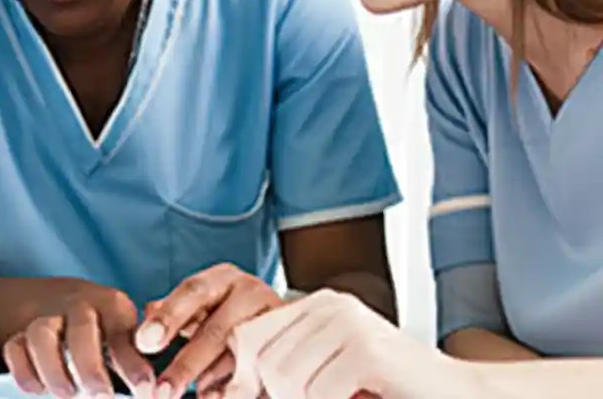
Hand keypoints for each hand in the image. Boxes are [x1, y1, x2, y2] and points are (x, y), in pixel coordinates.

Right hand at [3, 283, 154, 397]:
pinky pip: (14, 346)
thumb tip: (153, 393)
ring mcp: (46, 317)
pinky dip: (23, 368)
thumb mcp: (125, 338)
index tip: (145, 391)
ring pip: (42, 334)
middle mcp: (79, 306)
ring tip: (66, 395)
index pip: (123, 335)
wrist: (62, 305)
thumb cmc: (104, 330)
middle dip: (90, 367)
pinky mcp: (20, 332)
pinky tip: (37, 389)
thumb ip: (134, 364)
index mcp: (113, 307)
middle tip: (101, 397)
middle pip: (80, 329)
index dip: (133, 365)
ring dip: (53, 368)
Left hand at [132, 264, 282, 396]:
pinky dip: (241, 387)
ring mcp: (276, 319)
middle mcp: (251, 293)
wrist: (275, 316)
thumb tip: (147, 311)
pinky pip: (266, 371)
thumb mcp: (199, 304)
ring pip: (244, 354)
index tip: (145, 343)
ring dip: (216, 380)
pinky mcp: (293, 346)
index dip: (168, 317)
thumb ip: (172, 310)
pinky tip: (221, 397)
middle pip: (216, 331)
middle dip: (186, 365)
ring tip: (198, 397)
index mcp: (222, 279)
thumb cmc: (224, 310)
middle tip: (163, 391)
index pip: (192, 292)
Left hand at [220, 289, 477, 398]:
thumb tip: (232, 391)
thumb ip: (285, 370)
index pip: (248, 335)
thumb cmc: (391, 389)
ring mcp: (351, 325)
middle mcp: (332, 306)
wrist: (462, 394)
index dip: (241, 376)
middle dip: (273, 396)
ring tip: (339, 398)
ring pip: (286, 378)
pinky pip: (319, 392)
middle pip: (263, 359)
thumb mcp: (328, 374)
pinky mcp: (368, 351)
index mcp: (318, 305)